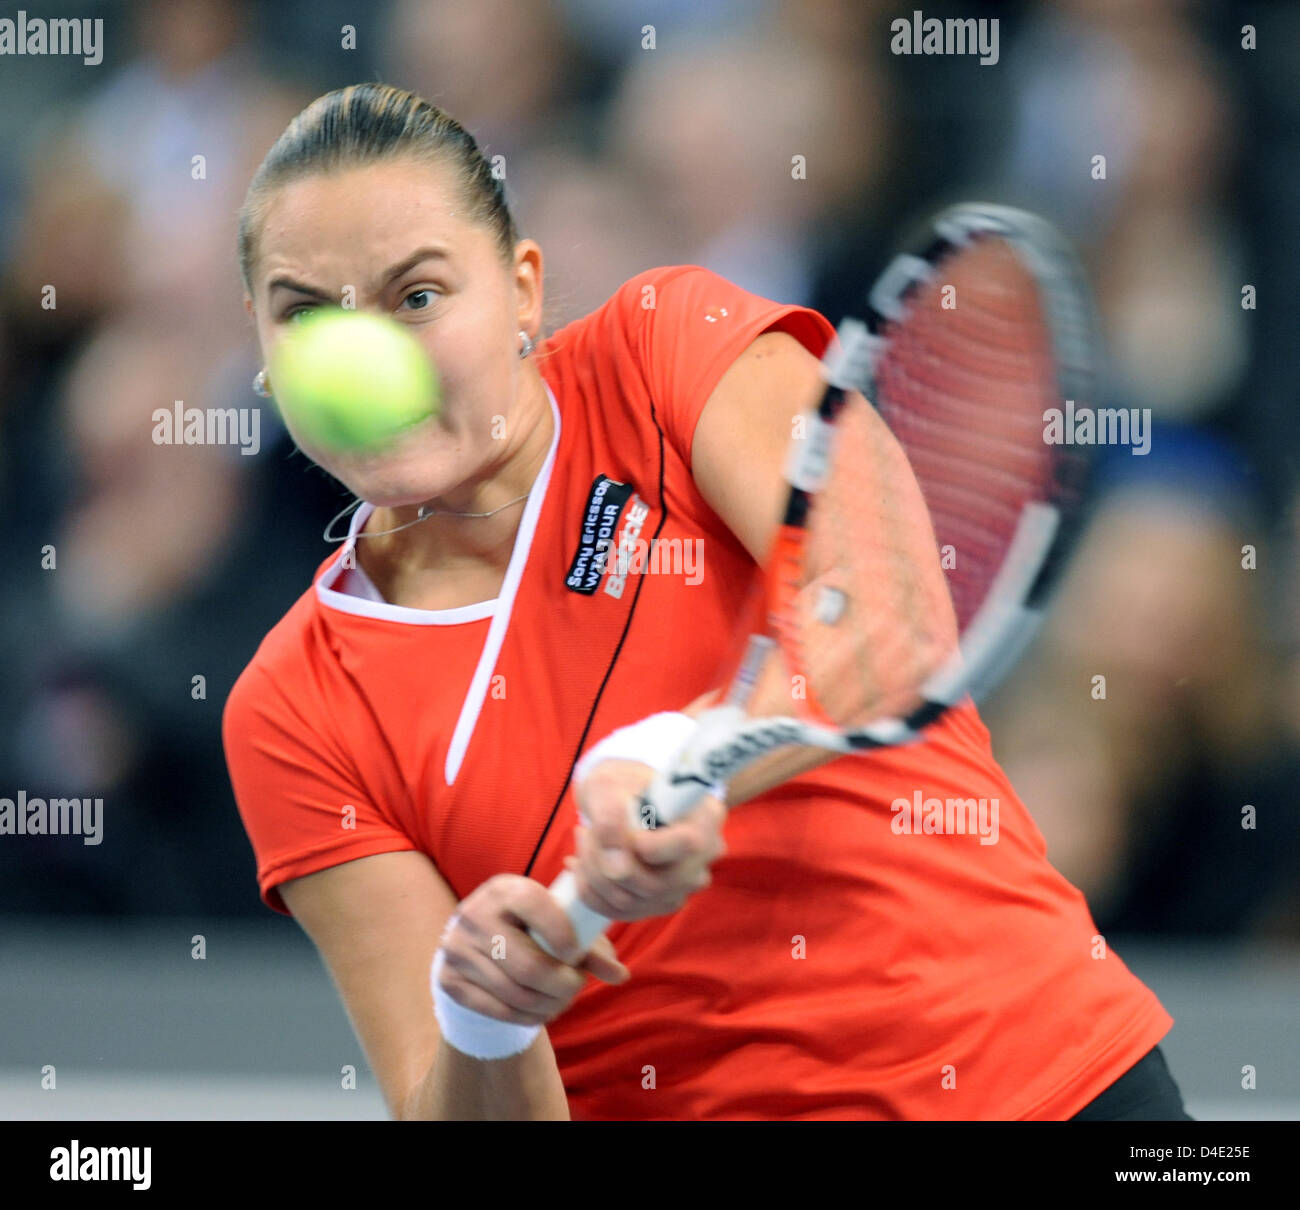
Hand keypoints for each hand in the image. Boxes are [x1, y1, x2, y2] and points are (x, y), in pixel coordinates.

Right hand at [437, 874, 628, 1026]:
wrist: (474, 942)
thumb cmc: (530, 927)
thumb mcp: (556, 923)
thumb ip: (590, 944)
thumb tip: (620, 975)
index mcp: (504, 889)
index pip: (534, 905)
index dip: (562, 934)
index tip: (576, 954)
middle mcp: (475, 915)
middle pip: (529, 965)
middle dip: (562, 984)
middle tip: (576, 985)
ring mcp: (457, 949)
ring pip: (516, 993)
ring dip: (549, 1004)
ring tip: (563, 999)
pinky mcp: (450, 980)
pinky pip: (498, 1010)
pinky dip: (527, 1016)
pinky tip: (541, 1009)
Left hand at [565, 759, 726, 921]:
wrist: (619, 796)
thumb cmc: (619, 784)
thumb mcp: (609, 785)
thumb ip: (611, 816)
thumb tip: (614, 864)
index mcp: (705, 817)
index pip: (688, 845)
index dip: (645, 845)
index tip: (612, 826)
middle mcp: (703, 857)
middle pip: (655, 884)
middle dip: (605, 862)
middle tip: (583, 831)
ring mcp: (684, 885)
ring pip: (632, 901)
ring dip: (593, 874)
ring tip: (582, 841)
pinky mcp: (661, 902)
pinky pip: (622, 912)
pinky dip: (592, 891)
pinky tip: (581, 863)